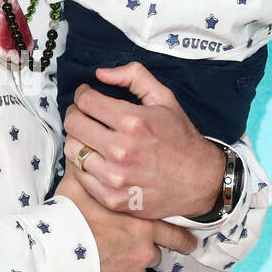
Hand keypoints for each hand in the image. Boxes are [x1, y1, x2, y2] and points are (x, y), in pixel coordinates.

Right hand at [55, 167, 196, 271]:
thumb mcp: (76, 186)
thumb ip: (90, 168)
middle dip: (146, 255)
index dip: (181, 239)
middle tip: (131, 255)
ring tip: (106, 270)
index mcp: (141, 224)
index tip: (189, 244)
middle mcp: (144, 250)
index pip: (175, 233)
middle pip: (156, 256)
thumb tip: (85, 144)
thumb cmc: (64, 219)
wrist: (48, 259)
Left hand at [62, 61, 226, 220]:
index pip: (86, 102)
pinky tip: (96, 159)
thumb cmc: (181, 139)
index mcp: (133, 122)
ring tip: (91, 138)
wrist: (199, 181)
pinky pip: (80, 177)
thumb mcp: (164, 98)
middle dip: (76, 114)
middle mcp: (121, 150)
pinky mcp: (112, 199)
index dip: (82, 95)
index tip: (85, 96)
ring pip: (72, 150)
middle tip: (85, 115)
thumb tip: (100, 73)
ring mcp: (115, 178)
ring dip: (78, 140)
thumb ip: (133, 76)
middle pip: (73, 125)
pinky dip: (83, 165)